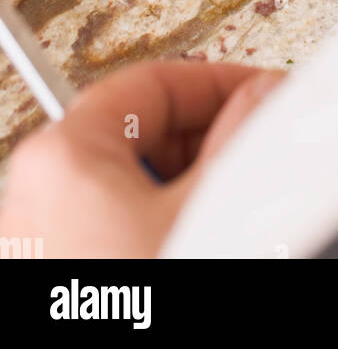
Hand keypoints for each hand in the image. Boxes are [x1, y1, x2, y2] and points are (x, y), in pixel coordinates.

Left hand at [0, 61, 283, 257]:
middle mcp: (31, 197)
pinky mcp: (54, 280)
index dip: (219, 83)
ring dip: (187, 189)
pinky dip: (157, 230)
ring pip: (125, 188)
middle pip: (135, 134)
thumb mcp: (211, 206)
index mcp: (61, 157)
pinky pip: (107, 233)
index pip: (151, 83)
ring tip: (234, 210)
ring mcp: (36, 245)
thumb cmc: (143, 298)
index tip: (262, 93)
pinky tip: (201, 243)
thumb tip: (259, 96)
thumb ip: (241, 134)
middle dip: (205, 141)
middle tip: (259, 151)